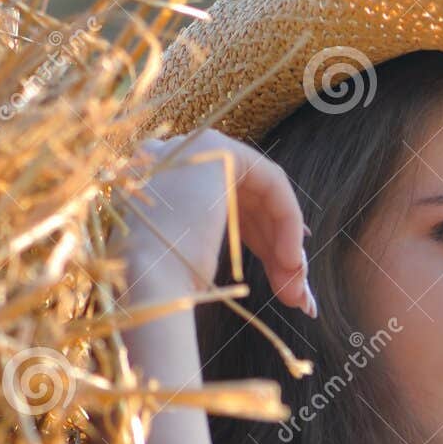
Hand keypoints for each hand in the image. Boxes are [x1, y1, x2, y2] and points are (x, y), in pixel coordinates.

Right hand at [114, 130, 316, 316]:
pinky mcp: (220, 150)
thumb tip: (271, 262)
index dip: (261, 238)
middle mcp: (175, 158)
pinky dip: (289, 222)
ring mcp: (194, 149)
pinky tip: (292, 261)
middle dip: (275, 250)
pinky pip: (272, 183)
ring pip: (263, 194)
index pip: (227, 206)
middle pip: (247, 201)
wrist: (147, 282)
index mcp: (162, 184)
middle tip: (295, 294)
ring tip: (296, 290)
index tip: (284, 273)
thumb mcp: (196, 263)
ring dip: (285, 245)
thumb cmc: (165, 287)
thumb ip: (226, 247)